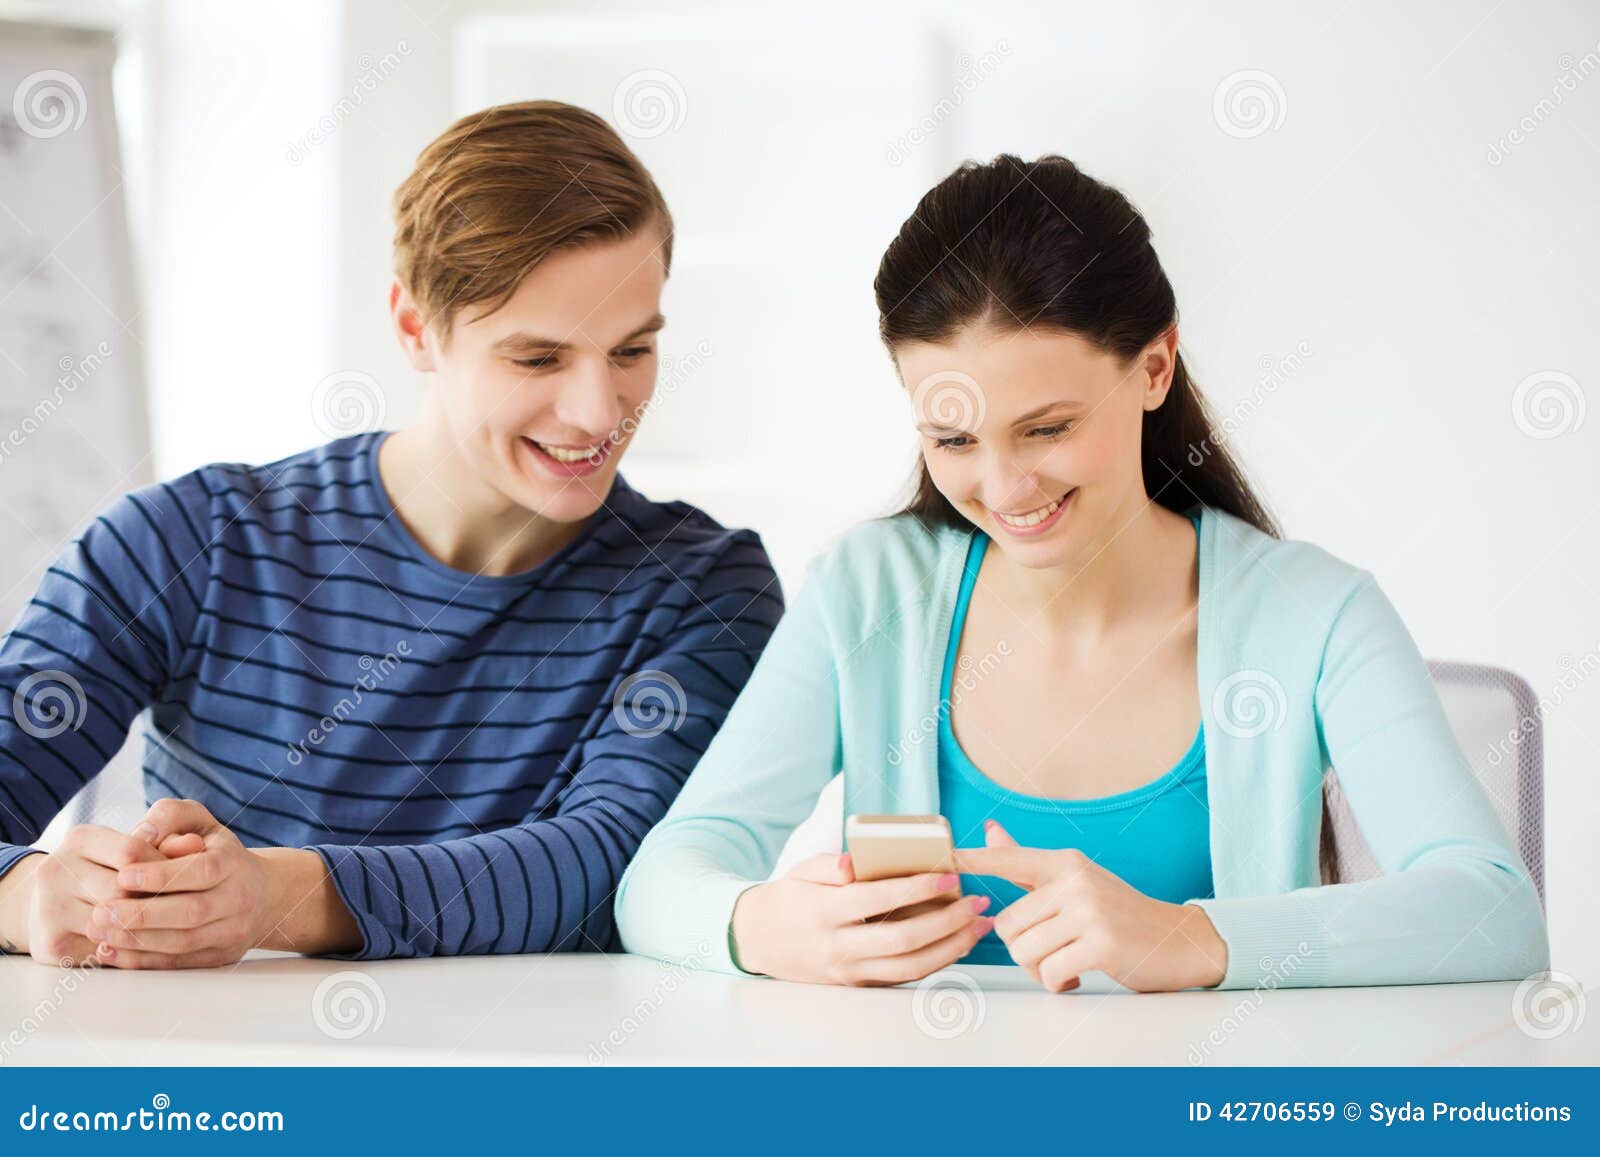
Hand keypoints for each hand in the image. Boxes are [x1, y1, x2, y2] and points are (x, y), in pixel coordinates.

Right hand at [0, 824, 200, 964]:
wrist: (53, 903)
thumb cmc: (109, 869)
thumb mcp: (136, 846)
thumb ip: (168, 842)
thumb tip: (196, 844)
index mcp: (79, 839)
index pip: (132, 851)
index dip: (165, 866)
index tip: (190, 876)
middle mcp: (55, 871)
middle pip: (122, 890)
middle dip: (160, 900)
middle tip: (190, 905)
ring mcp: (49, 909)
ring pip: (115, 924)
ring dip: (150, 928)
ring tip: (179, 926)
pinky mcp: (51, 944)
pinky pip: (104, 950)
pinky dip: (133, 950)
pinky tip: (156, 945)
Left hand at [89, 799, 268, 969]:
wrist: (261, 893)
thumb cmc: (215, 852)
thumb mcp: (200, 823)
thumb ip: (170, 816)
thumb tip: (142, 833)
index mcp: (234, 863)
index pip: (202, 870)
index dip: (162, 875)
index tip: (123, 875)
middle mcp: (239, 899)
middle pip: (193, 912)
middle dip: (143, 915)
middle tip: (100, 912)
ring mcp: (232, 932)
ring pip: (183, 942)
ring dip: (137, 940)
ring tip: (98, 930)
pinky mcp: (219, 956)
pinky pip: (179, 963)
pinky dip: (142, 960)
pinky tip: (111, 950)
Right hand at [729, 852, 992, 985]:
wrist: (759, 941)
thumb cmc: (788, 898)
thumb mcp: (800, 871)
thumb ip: (828, 865)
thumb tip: (853, 862)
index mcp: (824, 912)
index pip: (878, 900)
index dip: (916, 889)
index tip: (948, 877)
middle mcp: (839, 948)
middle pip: (904, 940)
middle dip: (948, 922)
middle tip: (977, 903)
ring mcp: (849, 973)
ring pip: (911, 968)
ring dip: (952, 948)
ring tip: (979, 926)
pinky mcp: (858, 987)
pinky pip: (904, 978)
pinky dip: (936, 963)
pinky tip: (958, 944)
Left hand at [953, 820, 1227, 992]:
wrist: (1177, 941)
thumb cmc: (1118, 913)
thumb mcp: (1075, 882)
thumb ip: (1026, 862)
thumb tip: (989, 829)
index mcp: (1065, 863)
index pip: (1009, 858)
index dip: (973, 861)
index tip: (943, 857)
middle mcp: (1075, 880)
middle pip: (1007, 925)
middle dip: (1022, 950)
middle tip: (1051, 954)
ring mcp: (1089, 910)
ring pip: (1024, 952)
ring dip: (1040, 971)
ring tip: (1065, 966)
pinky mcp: (1101, 944)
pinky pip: (1050, 973)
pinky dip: (1057, 985)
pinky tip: (1075, 979)